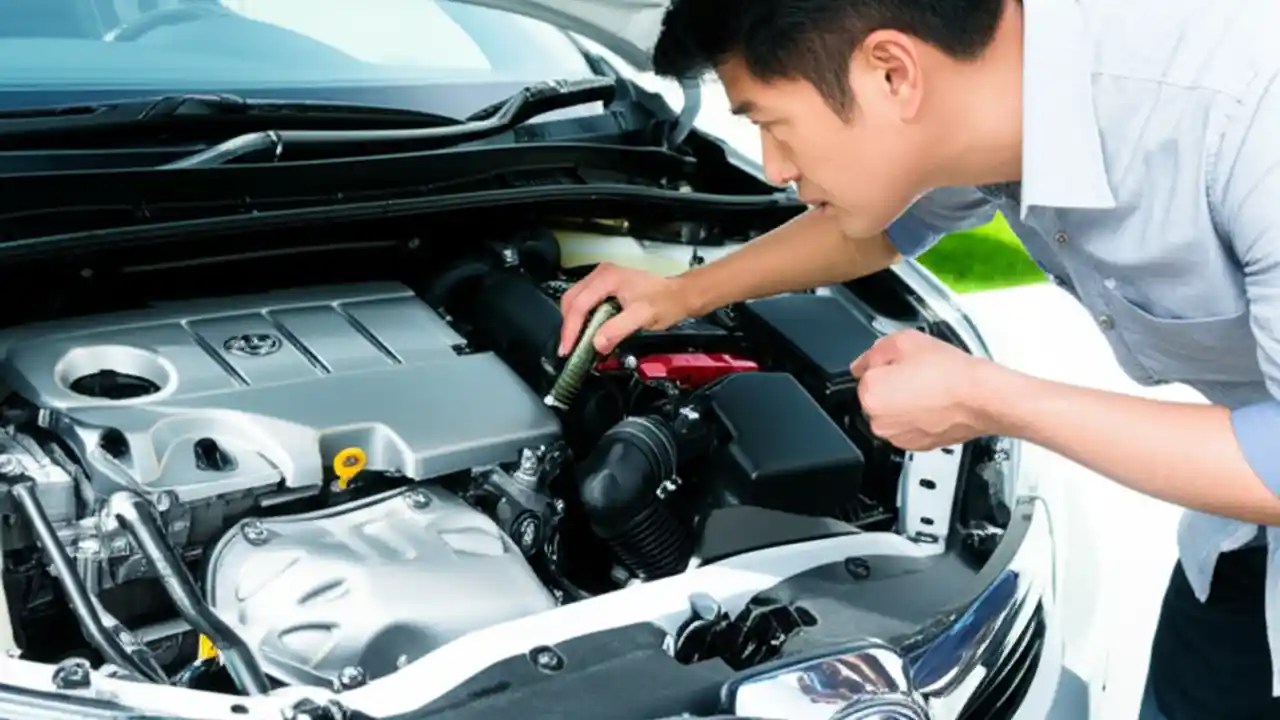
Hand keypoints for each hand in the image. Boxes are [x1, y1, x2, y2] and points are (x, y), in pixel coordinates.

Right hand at [558, 263, 693, 354]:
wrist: (680, 295)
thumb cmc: (665, 302)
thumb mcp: (642, 317)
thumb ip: (618, 329)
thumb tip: (597, 343)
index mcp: (607, 278)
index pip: (579, 304)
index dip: (571, 329)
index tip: (568, 349)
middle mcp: (601, 274)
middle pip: (572, 300)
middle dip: (568, 326)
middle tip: (569, 348)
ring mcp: (602, 278)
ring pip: (575, 300)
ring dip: (573, 322)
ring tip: (575, 342)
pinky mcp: (605, 285)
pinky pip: (584, 301)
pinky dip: (581, 317)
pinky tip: (585, 331)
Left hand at [850, 330, 1004, 450]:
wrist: (981, 397)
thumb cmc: (948, 372)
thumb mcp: (904, 341)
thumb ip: (874, 352)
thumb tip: (862, 363)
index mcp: (870, 394)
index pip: (866, 374)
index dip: (886, 365)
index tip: (904, 363)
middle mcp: (878, 421)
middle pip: (877, 396)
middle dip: (892, 385)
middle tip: (919, 375)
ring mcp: (897, 437)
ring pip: (892, 413)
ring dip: (904, 403)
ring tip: (929, 389)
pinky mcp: (915, 446)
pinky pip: (908, 427)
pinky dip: (916, 418)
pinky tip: (934, 404)